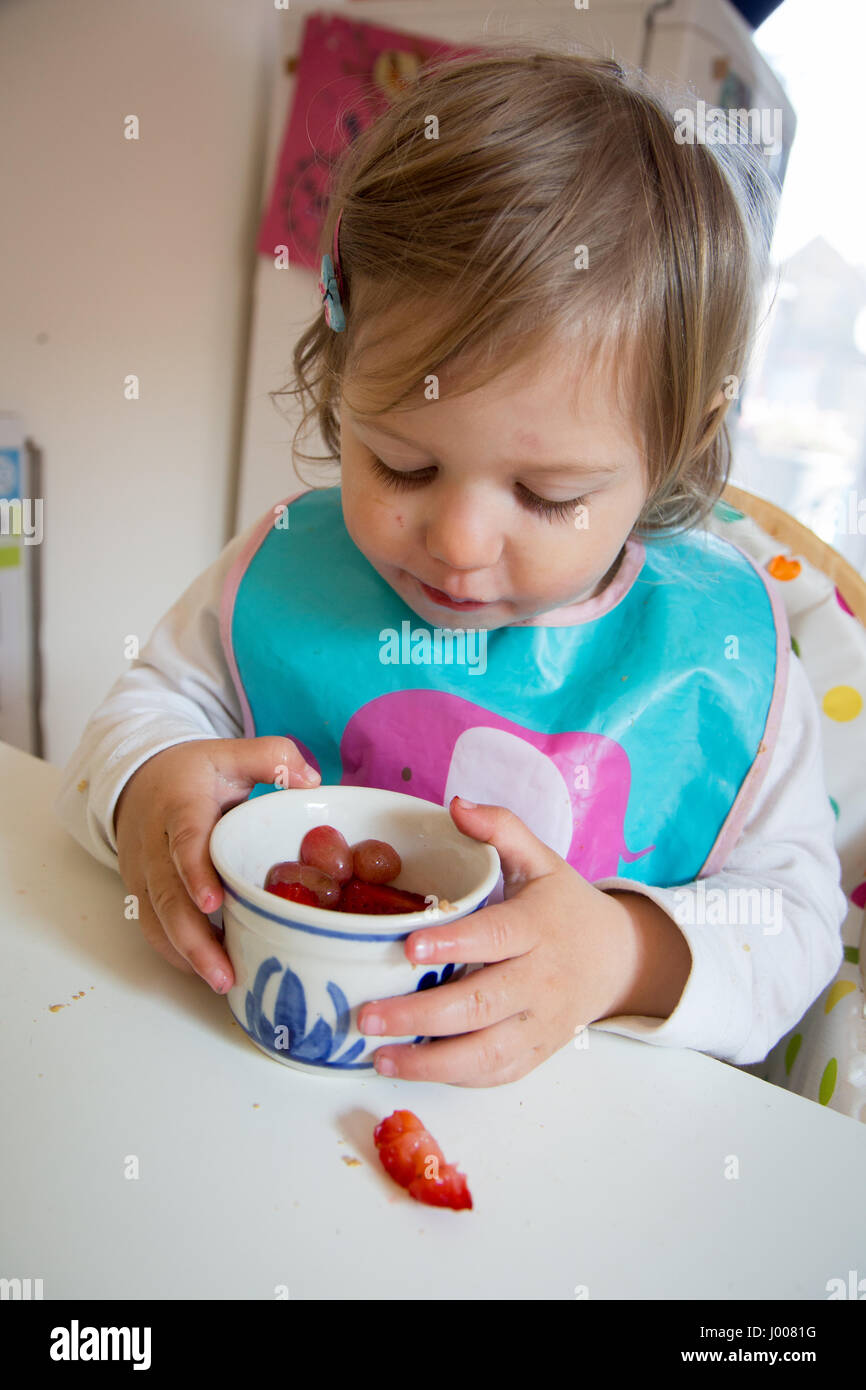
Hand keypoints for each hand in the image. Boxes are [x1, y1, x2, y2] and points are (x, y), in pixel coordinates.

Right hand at [113, 736, 319, 990]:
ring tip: (222, 982)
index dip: (195, 872)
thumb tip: (312, 781)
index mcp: (179, 806)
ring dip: (186, 954)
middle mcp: (155, 844)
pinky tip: (209, 971)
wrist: (139, 782)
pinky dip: (177, 953)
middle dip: (193, 937)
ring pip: (156, 919)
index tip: (212, 904)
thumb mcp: (232, 753)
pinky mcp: (141, 893)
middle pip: (166, 895)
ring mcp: (143, 872)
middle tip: (224, 972)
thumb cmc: (196, 774)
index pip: (184, 840)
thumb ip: (273, 757)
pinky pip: (153, 928)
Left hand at [357, 796, 646, 1086]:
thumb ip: (500, 828)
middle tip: (367, 1016)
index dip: (454, 945)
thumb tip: (454, 804)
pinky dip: (454, 1077)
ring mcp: (540, 1023)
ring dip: (430, 1062)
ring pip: (486, 1052)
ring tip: (380, 1057)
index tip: (410, 948)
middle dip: (420, 1015)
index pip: (496, 937)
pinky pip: (495, 1074)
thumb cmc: (564, 906)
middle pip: (480, 1003)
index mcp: (537, 926)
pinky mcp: (536, 1053)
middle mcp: (541, 979)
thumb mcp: (540, 859)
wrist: (618, 959)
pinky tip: (412, 1069)